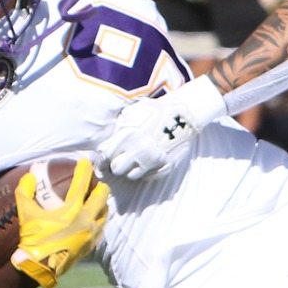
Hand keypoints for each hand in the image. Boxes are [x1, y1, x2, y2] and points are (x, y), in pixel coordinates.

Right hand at [11, 156, 111, 287]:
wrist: (40, 267)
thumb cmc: (33, 240)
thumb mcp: (26, 214)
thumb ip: (25, 192)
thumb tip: (28, 176)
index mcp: (73, 210)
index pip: (82, 184)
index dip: (84, 170)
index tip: (85, 162)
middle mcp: (87, 220)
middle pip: (102, 197)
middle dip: (101, 187)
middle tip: (96, 183)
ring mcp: (91, 234)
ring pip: (104, 214)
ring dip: (102, 205)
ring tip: (96, 201)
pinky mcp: (91, 246)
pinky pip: (100, 229)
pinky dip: (98, 221)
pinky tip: (93, 221)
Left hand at [100, 75, 227, 180]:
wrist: (184, 114)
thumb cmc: (156, 111)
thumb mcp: (132, 114)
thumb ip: (117, 130)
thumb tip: (104, 146)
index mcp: (127, 136)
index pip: (105, 156)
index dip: (103, 159)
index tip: (104, 160)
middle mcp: (138, 151)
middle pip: (116, 169)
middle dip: (117, 164)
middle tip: (122, 158)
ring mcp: (153, 161)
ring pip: (132, 176)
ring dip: (131, 169)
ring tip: (137, 159)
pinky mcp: (165, 167)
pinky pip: (149, 176)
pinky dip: (146, 170)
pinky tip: (150, 160)